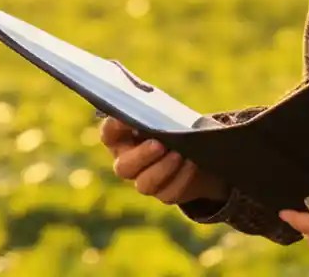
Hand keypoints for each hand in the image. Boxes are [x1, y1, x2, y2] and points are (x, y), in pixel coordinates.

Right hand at [99, 117, 228, 204]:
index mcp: (122, 138)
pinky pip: (169, 192)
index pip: (109, 132)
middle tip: (159, 145)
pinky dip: (182, 177)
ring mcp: (144, 180)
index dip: (114, 126)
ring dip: (163, 168)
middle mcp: (128, 162)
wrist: (199, 151)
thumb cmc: (176, 125)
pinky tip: (191, 164)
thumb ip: (158, 114)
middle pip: (123, 166)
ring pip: (144, 183)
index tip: (126, 118)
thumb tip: (159, 115)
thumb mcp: (167, 115)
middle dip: (141, 156)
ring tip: (179, 154)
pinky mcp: (164, 193)